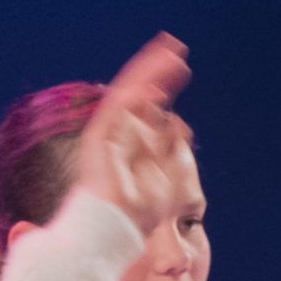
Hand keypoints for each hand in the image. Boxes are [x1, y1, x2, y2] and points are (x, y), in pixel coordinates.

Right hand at [74, 33, 192, 234]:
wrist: (113, 231)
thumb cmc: (137, 215)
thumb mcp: (164, 178)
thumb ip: (170, 150)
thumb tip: (180, 123)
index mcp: (132, 141)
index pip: (147, 104)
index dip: (163, 83)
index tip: (181, 67)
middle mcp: (118, 133)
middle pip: (137, 92)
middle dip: (156, 69)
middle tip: (176, 48)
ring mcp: (107, 135)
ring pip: (128, 93)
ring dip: (148, 72)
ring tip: (171, 53)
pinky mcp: (98, 140)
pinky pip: (116, 110)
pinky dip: (134, 96)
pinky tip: (154, 84)